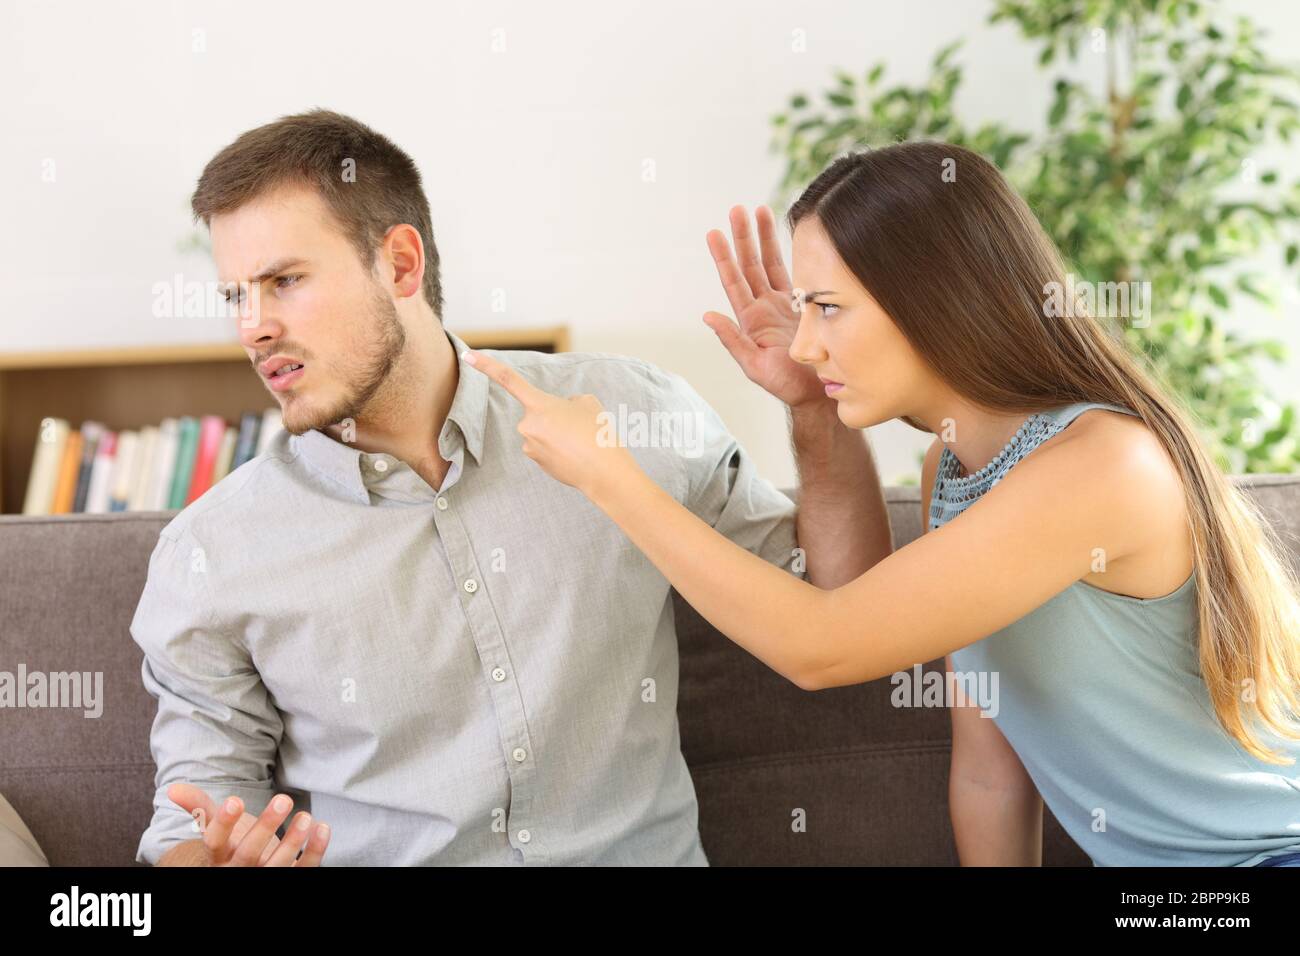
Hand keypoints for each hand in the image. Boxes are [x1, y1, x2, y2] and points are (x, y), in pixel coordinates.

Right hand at [166, 782, 330, 866]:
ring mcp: (262, 878)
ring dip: (293, 842)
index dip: (223, 823)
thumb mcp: (216, 830)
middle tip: (284, 799)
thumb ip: (199, 808)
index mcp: (216, 857)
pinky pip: (303, 870)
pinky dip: (314, 851)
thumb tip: (172, 787)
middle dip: (266, 828)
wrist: (246, 874)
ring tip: (305, 816)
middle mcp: (237, 871)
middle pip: (248, 854)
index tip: (235, 799)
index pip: (214, 842)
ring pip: (277, 867)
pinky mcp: (286, 880)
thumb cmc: (231, 848)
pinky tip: (323, 828)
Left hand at [462, 350, 640, 498]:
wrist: (604, 472)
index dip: (486, 365)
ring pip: (543, 431)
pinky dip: (559, 448)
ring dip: (559, 434)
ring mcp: (530, 446)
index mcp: (539, 404)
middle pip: (538, 412)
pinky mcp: (537, 462)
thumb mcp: (587, 403)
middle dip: (555, 416)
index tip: (467, 355)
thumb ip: (567, 401)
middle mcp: (528, 425)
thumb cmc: (598, 434)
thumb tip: (559, 412)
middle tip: (579, 427)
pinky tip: (575, 454)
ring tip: (580, 442)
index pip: (508, 379)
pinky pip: (546, 447)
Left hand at [704, 205, 827, 409]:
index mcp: (750, 320)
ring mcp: (783, 305)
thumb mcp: (753, 366)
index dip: (723, 257)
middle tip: (736, 210)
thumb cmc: (786, 384)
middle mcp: (764, 308)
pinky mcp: (803, 305)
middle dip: (743, 237)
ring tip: (758, 210)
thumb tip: (707, 315)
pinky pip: (792, 273)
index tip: (713, 233)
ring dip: (763, 238)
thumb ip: (732, 340)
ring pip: (770, 264)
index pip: (733, 281)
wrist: (818, 392)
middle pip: (750, 265)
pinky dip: (787, 254)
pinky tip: (786, 235)